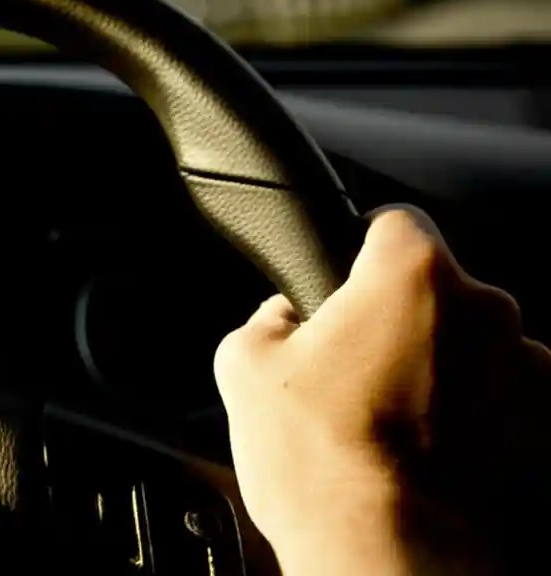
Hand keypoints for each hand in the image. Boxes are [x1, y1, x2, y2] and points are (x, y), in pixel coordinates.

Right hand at [215, 206, 550, 574]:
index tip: (345, 281)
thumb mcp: (243, 366)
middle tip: (354, 369)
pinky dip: (476, 417)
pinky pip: (504, 400)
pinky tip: (429, 451)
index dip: (360, 249)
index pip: (393, 221)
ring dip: (443, 367)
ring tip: (392, 420)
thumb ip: (267, 317)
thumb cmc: (321, 460)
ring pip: (474, 345)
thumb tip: (283, 317)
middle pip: (437, 287)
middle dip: (400, 318)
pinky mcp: (546, 427)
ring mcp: (528, 369)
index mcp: (412, 272)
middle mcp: (486, 307)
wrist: (385, 554)